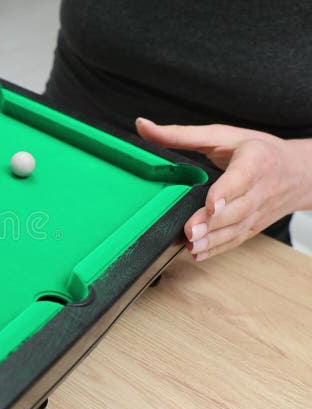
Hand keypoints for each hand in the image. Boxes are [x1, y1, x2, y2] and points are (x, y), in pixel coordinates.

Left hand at [136, 118, 305, 260]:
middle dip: (213, 222)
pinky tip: (198, 253)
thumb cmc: (256, 149)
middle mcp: (261, 188)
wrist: (298, 171)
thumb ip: (180, 134)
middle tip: (189, 230)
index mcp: (255, 160)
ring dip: (214, 240)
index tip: (211, 203)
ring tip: (191, 245)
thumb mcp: (221, 135)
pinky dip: (218, 249)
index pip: (242, 178)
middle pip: (238, 209)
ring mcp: (259, 210)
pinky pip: (237, 239)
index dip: (226, 192)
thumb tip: (143, 126)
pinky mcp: (254, 225)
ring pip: (237, 228)